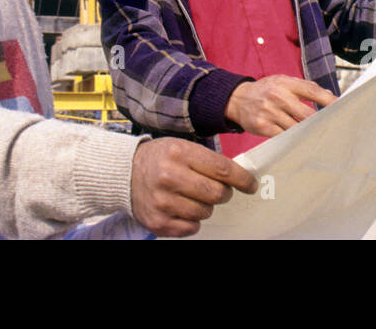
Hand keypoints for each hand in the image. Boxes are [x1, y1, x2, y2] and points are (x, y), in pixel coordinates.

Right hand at [130, 137, 257, 237]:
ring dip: (205, 206)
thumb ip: (208, 161)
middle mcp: (169, 177)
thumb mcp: (181, 147)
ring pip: (206, 212)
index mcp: (178, 153)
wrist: (124, 174)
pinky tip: (181, 208)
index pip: (222, 170)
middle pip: (217, 194)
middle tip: (218, 190)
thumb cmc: (160, 159)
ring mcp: (162, 202)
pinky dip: (192, 220)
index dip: (243, 179)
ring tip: (192, 197)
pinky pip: (192, 227)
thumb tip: (240, 178)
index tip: (251, 185)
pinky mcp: (158, 223)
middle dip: (224, 193)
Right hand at [224, 75, 335, 137]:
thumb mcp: (282, 81)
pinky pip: (284, 137)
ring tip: (323, 139)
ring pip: (297, 128)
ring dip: (310, 134)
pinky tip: (304, 143)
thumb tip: (328, 95)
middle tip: (336, 129)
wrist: (237, 99)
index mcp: (284, 83)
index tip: (342, 108)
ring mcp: (269, 112)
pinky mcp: (263, 126)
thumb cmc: (265, 90)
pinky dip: (295, 141)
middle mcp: (277, 96)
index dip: (329, 100)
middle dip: (321, 122)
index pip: (311, 91)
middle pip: (306, 114)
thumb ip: (304, 87)